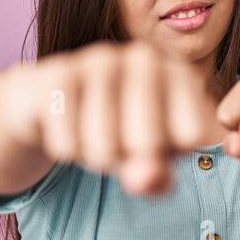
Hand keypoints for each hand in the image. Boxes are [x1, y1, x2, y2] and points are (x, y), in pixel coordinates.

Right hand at [0, 39, 217, 195]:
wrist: (47, 103)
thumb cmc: (114, 131)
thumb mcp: (146, 158)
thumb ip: (157, 177)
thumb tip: (147, 180)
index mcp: (180, 76)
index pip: (193, 137)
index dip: (169, 157)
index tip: (158, 145)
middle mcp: (146, 59)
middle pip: (148, 144)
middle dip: (128, 160)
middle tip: (117, 144)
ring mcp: (101, 60)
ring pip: (104, 146)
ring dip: (94, 157)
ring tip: (91, 136)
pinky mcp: (59, 72)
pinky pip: (68, 141)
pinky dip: (67, 150)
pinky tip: (65, 128)